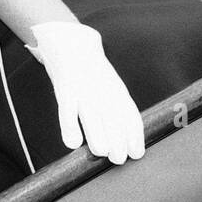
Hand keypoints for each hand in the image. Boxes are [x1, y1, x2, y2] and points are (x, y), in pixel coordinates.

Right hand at [29, 21, 144, 164]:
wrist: (69, 42)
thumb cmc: (92, 71)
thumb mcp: (110, 85)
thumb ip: (117, 108)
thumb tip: (127, 138)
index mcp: (116, 90)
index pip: (130, 114)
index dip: (135, 136)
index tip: (137, 153)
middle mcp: (103, 89)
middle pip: (114, 119)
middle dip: (119, 141)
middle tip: (119, 159)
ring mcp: (83, 89)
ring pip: (93, 117)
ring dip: (99, 138)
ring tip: (102, 152)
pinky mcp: (64, 89)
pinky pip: (67, 111)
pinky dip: (69, 128)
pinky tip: (73, 143)